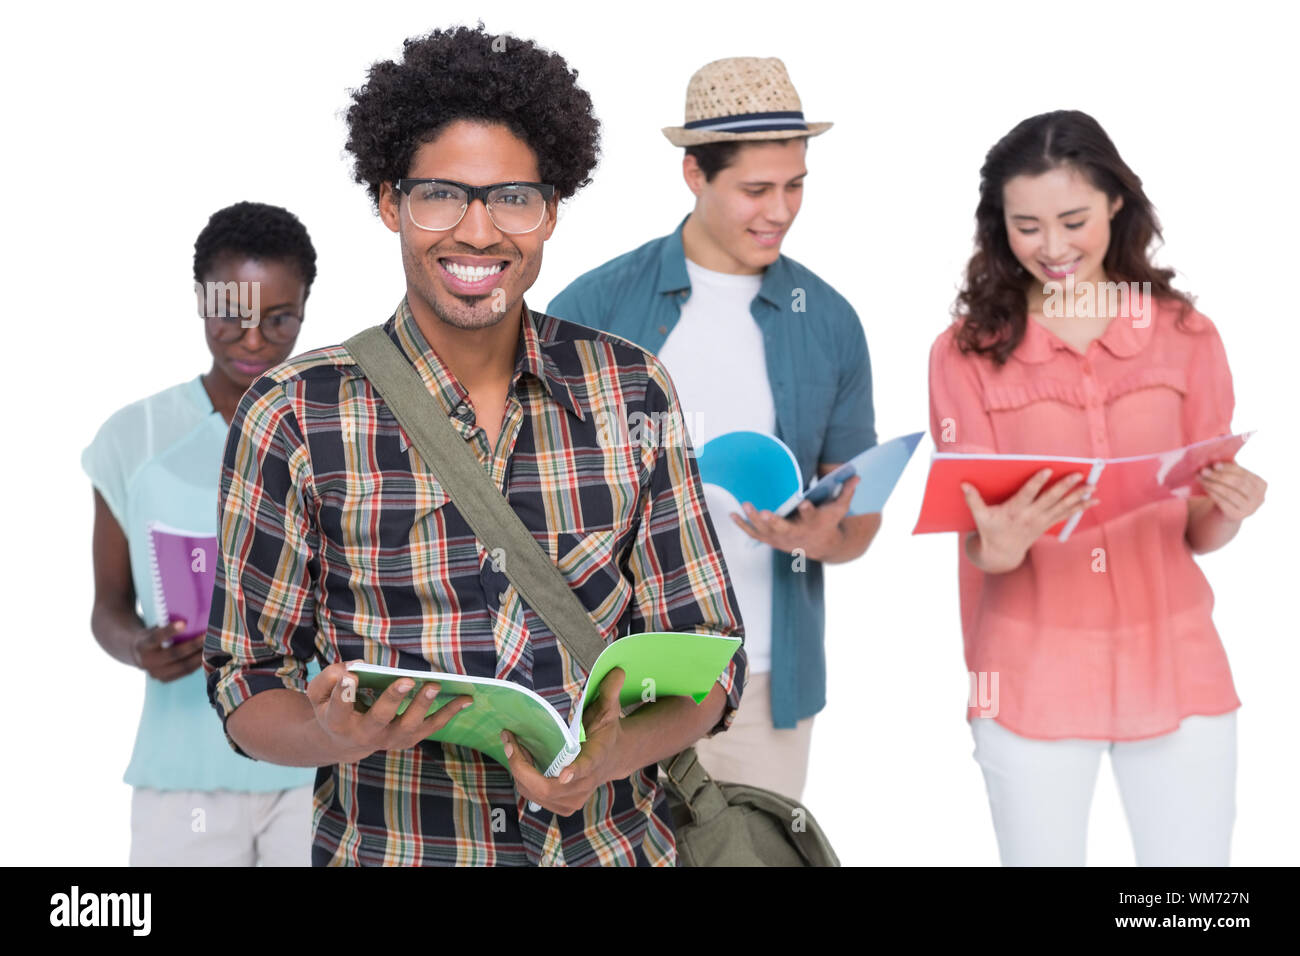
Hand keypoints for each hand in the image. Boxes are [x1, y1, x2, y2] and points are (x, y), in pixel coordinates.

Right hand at [132, 620, 203, 681]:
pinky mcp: (165, 680)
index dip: (169, 631)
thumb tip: (191, 617)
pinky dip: (198, 664)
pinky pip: (185, 672)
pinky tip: (208, 655)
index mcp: (142, 646)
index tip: (184, 623)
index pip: (155, 638)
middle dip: (193, 645)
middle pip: (174, 654)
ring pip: (183, 666)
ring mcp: (156, 674)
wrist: (138, 654)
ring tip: (212, 646)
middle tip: (207, 636)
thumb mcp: (154, 628)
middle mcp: (147, 662)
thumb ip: (167, 625)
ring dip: (199, 656)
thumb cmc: (152, 636)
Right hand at [306, 661, 472, 764]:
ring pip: (409, 725)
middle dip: (393, 699)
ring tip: (434, 684)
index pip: (339, 707)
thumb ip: (329, 678)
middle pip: (379, 718)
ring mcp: (389, 739)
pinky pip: (431, 727)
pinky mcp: (409, 738)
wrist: (344, 740)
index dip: (344, 693)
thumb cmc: (332, 707)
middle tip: (405, 680)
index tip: (351, 676)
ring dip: (424, 705)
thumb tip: (356, 667)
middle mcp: (365, 735)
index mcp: (337, 722)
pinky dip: (449, 713)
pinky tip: (466, 698)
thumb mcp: (318, 693)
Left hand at [501, 667, 626, 816]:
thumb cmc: (606, 731)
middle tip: (509, 742)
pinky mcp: (563, 805)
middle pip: (547, 786)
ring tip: (512, 745)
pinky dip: (522, 778)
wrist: (613, 759)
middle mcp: (585, 784)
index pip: (587, 766)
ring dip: (518, 770)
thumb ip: (609, 691)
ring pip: (535, 792)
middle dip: (522, 766)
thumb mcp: (609, 709)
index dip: (575, 772)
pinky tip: (520, 759)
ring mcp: (573, 798)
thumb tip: (617, 670)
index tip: (564, 774)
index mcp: (597, 757)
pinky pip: (533, 796)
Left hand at [731, 475, 859, 561]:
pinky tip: (732, 514)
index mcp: (812, 523)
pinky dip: (742, 525)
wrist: (820, 546)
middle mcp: (795, 533)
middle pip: (783, 527)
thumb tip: (857, 475)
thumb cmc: (827, 522)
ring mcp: (780, 538)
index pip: (811, 516)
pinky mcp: (770, 539)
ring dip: (753, 519)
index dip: (808, 510)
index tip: (805, 503)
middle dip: (773, 521)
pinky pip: (753, 533)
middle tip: (765, 512)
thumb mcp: (838, 509)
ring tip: (746, 504)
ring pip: (765, 531)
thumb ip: (846, 492)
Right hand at [962, 469, 1098, 573]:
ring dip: (1078, 497)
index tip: (1047, 470)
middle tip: (1078, 476)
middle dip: (1065, 488)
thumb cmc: (990, 530)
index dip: (1037, 482)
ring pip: (1063, 507)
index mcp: (1014, 511)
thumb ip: (973, 499)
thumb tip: (963, 483)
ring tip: (1093, 487)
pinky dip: (1080, 507)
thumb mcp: (979, 516)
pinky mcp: (1047, 524)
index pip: (1027, 494)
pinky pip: (1066, 515)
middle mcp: (1030, 516)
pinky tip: (1093, 500)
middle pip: (1050, 499)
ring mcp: (1041, 521)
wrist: (1001, 554)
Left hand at [1197, 461, 1265, 520]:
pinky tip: (1204, 487)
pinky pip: (1223, 502)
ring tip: (1201, 478)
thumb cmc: (1230, 490)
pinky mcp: (1238, 516)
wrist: (1226, 512)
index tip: (1214, 464)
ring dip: (1213, 484)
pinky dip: (1212, 493)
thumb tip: (1216, 460)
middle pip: (1237, 483)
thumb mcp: (1233, 480)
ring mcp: (1250, 508)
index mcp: (1261, 484)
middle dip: (1219, 476)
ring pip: (1229, 492)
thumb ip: (1230, 470)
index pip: (1244, 473)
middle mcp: (1259, 497)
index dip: (1229, 468)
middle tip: (1204, 471)